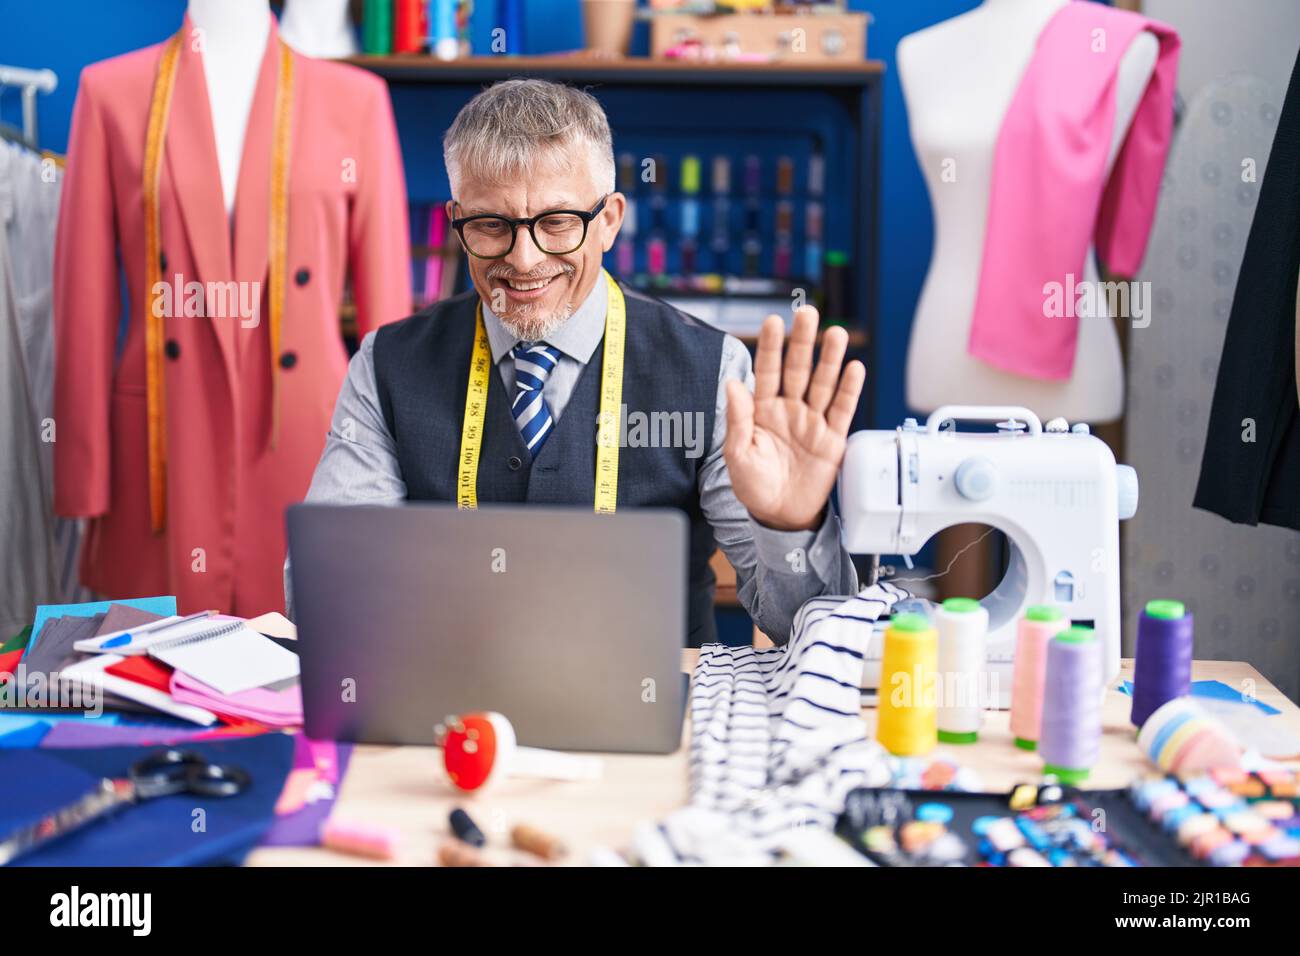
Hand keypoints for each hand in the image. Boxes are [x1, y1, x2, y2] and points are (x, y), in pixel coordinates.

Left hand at [724, 307, 865, 531]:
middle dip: (802, 341)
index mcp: (762, 409)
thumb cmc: (753, 485)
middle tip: (808, 313)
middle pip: (798, 369)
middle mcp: (789, 409)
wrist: (780, 515)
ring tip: (835, 333)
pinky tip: (854, 368)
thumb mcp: (737, 455)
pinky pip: (841, 410)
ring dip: (829, 358)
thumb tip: (733, 384)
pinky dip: (848, 389)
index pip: (766, 371)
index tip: (773, 321)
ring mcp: (812, 421)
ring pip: (823, 383)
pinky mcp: (832, 438)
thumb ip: (737, 419)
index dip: (770, 346)